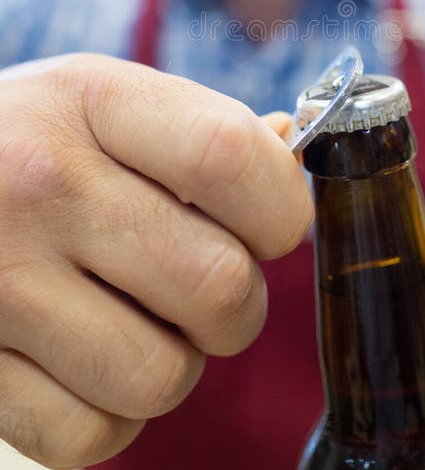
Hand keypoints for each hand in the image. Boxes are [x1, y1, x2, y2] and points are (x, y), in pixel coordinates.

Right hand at [0, 54, 312, 468]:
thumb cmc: (25, 141)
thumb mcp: (98, 100)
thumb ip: (197, 128)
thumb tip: (288, 151)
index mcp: (89, 100)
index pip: (229, 157)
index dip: (280, 206)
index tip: (272, 224)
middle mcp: (40, 184)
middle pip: (217, 283)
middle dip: (237, 302)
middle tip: (202, 281)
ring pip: (164, 376)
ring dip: (175, 360)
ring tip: (137, 318)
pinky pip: (92, 434)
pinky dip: (109, 412)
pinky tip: (86, 358)